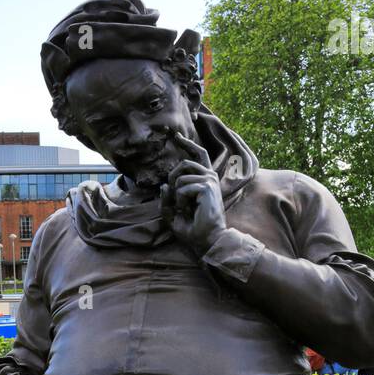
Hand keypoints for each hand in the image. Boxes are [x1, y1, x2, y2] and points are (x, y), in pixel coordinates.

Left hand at [159, 132, 226, 256]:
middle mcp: (209, 176)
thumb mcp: (173, 215)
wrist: (207, 241)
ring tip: (185, 209)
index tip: (174, 134)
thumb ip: (167, 199)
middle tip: (175, 197)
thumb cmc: (193, 230)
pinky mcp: (207, 186)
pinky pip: (182, 188)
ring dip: (177, 196)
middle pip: (185, 162)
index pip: (197, 154)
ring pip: (180, 178)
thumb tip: (164, 184)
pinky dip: (180, 201)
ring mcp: (209, 180)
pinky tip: (189, 210)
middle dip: (173, 177)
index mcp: (204, 179)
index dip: (186, 143)